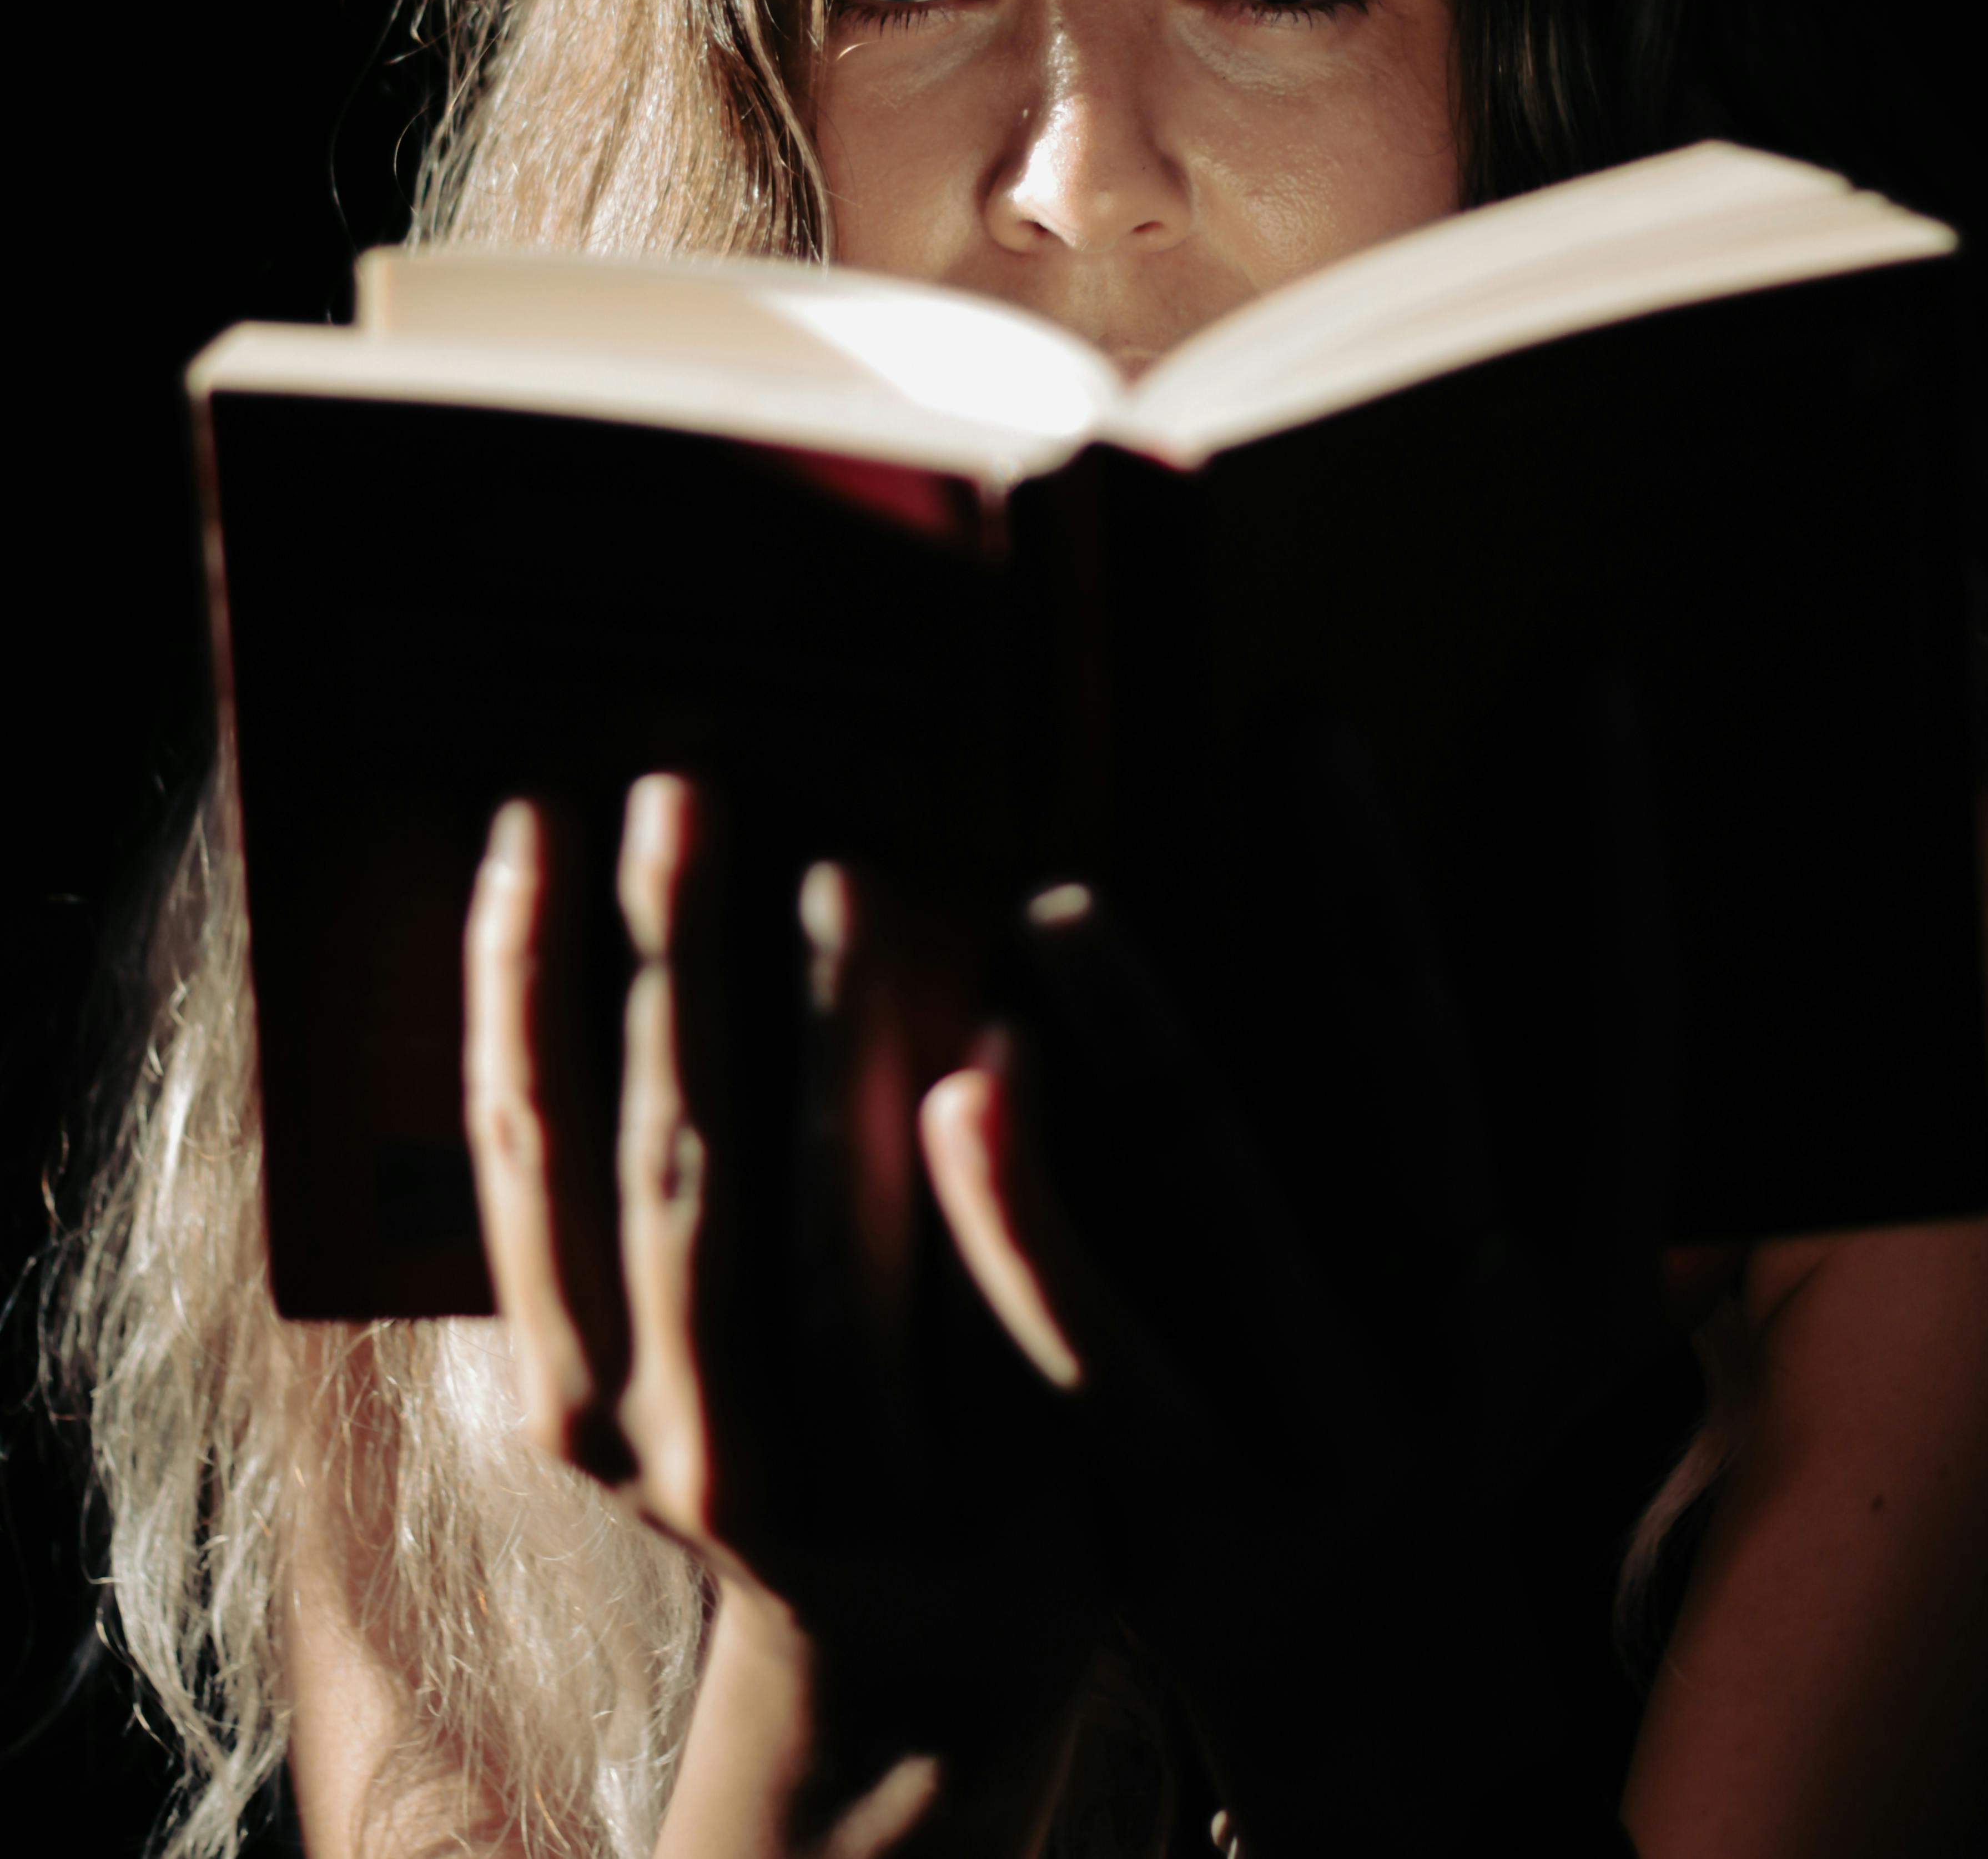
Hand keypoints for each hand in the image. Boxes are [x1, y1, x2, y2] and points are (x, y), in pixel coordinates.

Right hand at [461, 776, 1105, 1815]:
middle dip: (667, 967)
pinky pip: (995, 1312)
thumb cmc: (783, 1429)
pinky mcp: (1004, 1486)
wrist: (920, 1656)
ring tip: (849, 868)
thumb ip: (633, 1185)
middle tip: (681, 787)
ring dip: (833, 1046)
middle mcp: (691, 1442)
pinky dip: (997, 1174)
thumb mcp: (663, 1345)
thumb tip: (619, 912)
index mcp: (582, 1391)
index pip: (523, 1155)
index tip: (533, 814)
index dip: (515, 983)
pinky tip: (1016, 1037)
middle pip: (670, 1172)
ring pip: (827, 1243)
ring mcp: (853, 1475)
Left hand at [913, 727, 1671, 1856]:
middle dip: (1355, 894)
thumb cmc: (1462, 1441)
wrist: (1407, 1736)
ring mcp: (1323, 1425)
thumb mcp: (1539, 1306)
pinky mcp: (1177, 1504)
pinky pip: (1083, 1340)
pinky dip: (1019, 1217)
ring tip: (1059, 885)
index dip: (1616, 851)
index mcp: (1586, 1272)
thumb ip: (1489, 1116)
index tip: (1591, 669)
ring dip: (1147, 1031)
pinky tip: (947, 1090)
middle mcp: (1470, 1340)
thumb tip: (1405, 853)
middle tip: (1286, 723)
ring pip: (1229, 1199)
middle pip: (1420, 1079)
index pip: (1629, 1026)